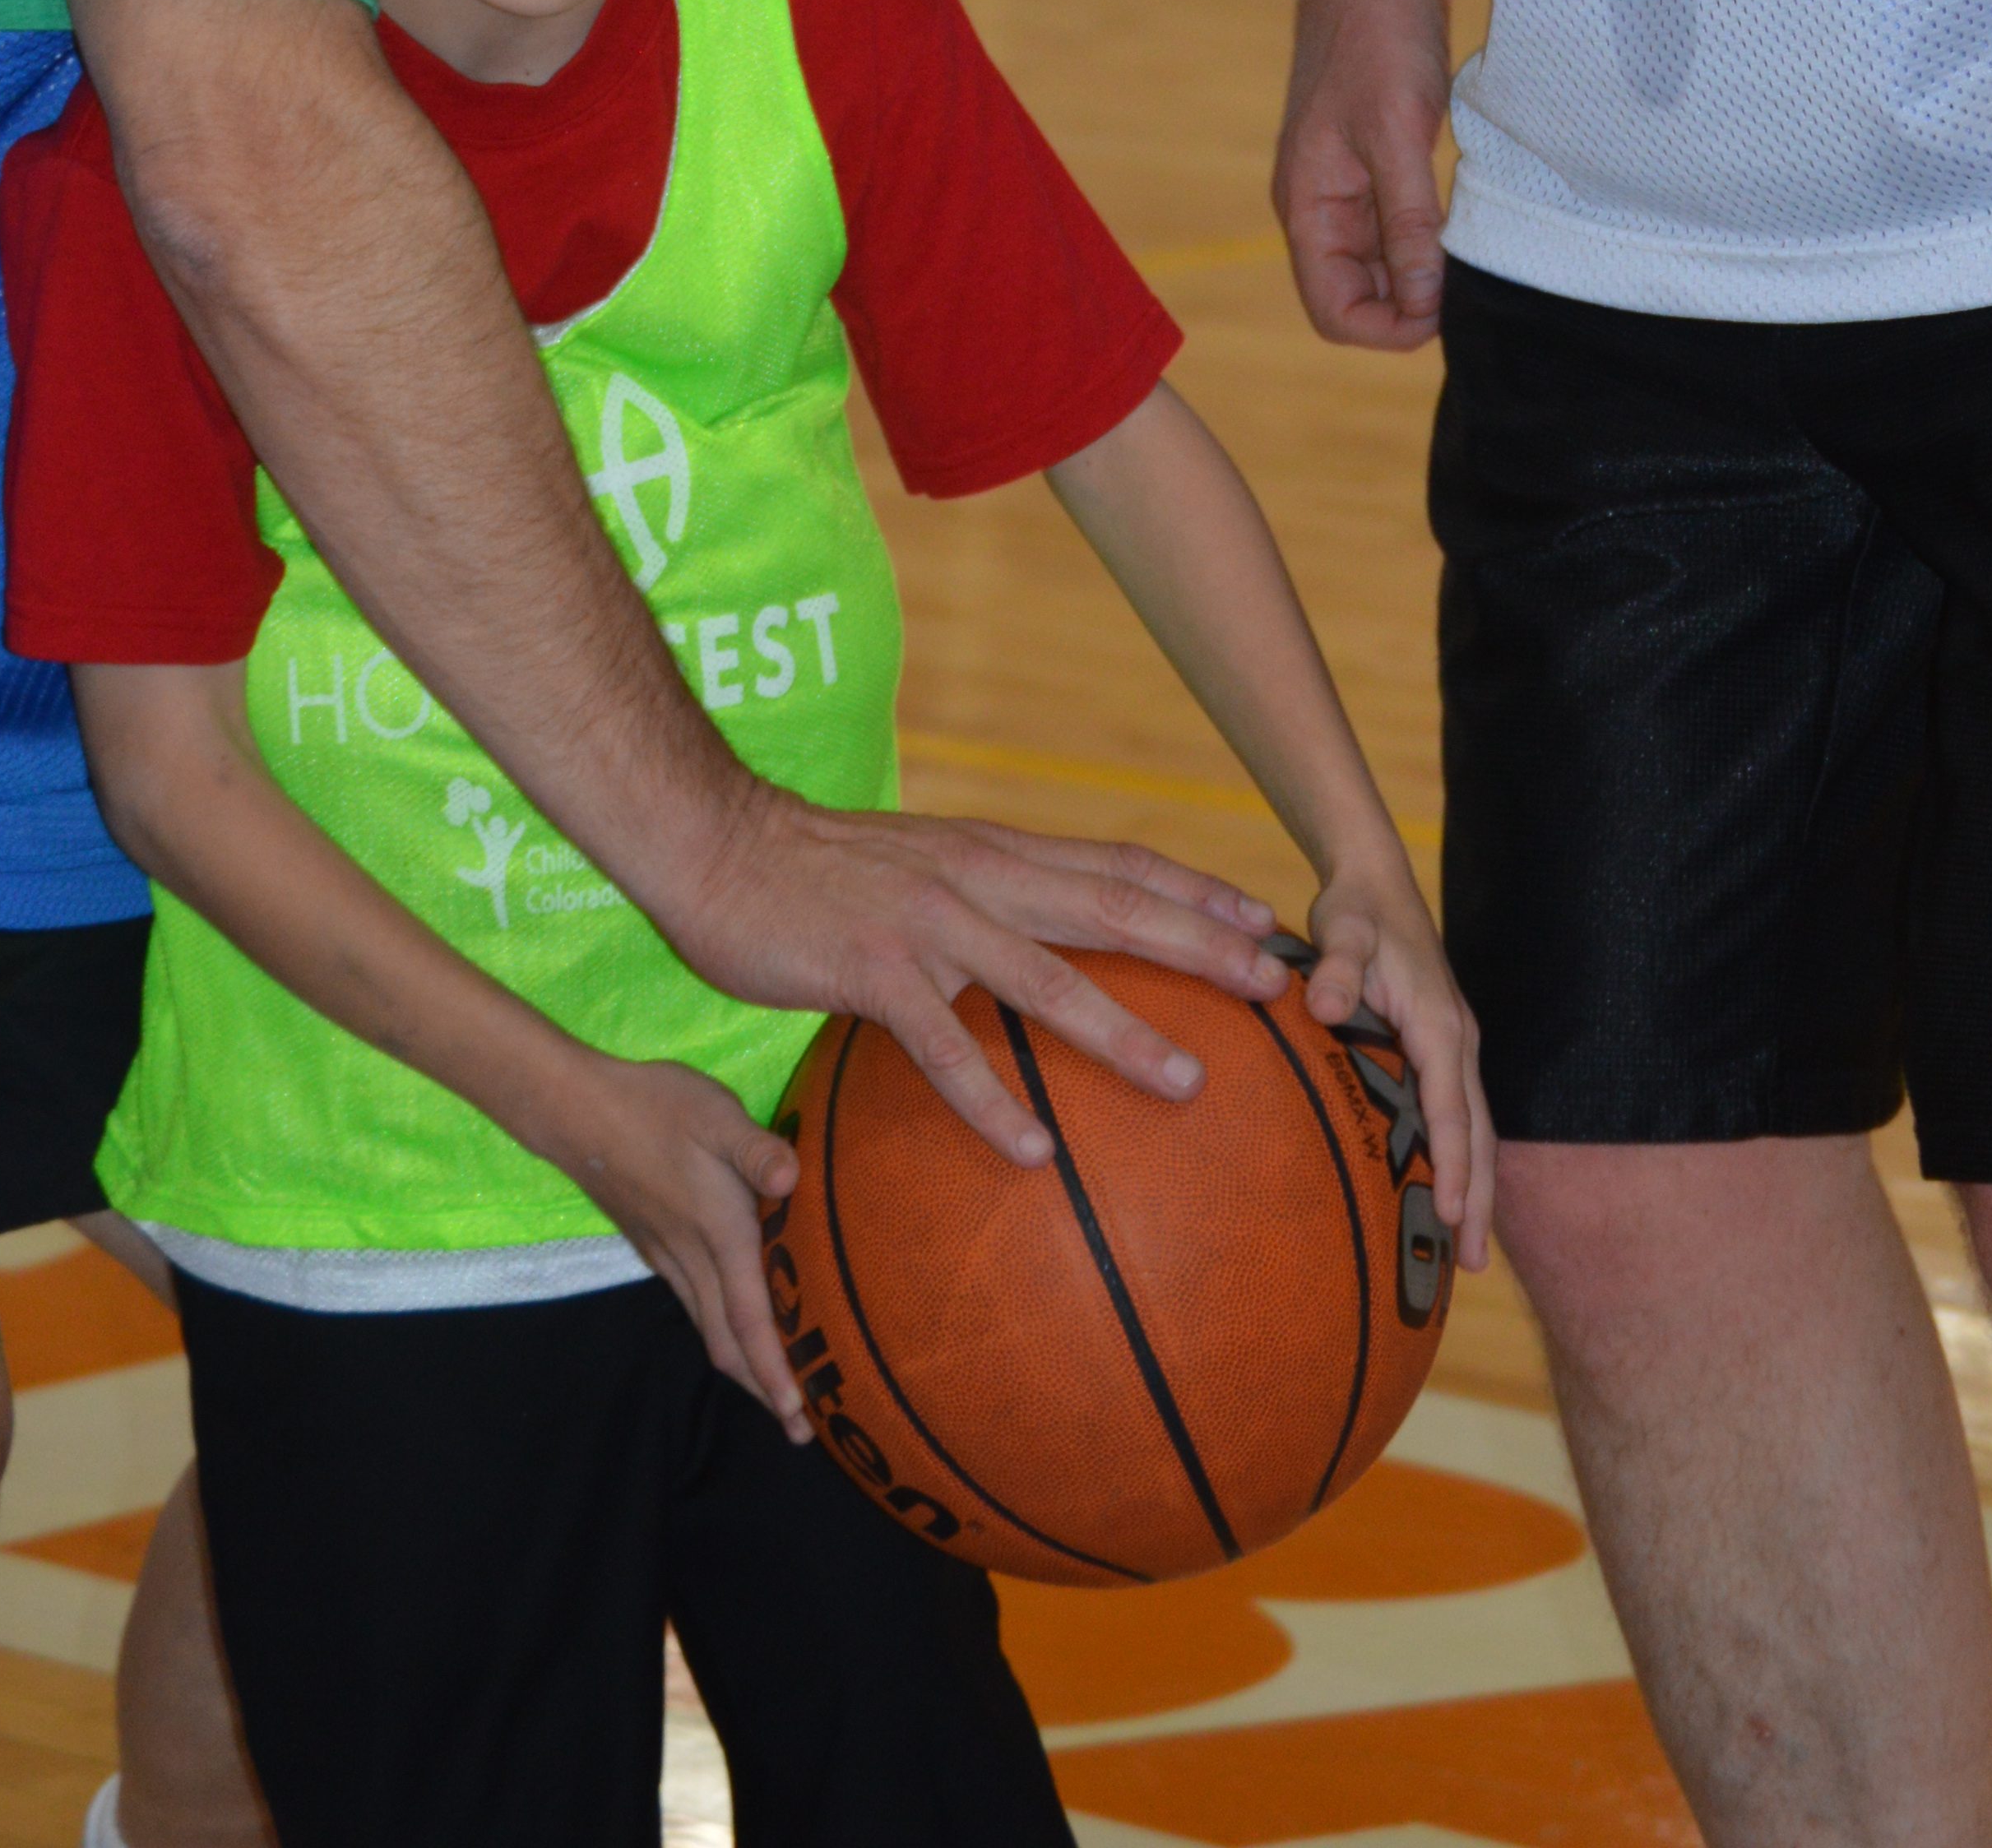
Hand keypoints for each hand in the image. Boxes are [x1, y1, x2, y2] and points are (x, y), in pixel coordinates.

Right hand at [530, 1051, 808, 1429]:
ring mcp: (669, 1258)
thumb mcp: (714, 1114)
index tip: (799, 1415)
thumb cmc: (655, 1107)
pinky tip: (735, 1327)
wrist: (579, 1112)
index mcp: (719, 1232)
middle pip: (729, 1343)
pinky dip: (722, 1333)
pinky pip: (695, 1307)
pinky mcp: (655, 1247)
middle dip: (764, 1388)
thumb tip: (791, 1178)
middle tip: (800, 1427)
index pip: (751, 1318)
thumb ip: (755, 1148)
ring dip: (744, 1365)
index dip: (775, 1370)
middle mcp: (694, 1259)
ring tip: (775, 1391)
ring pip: (710, 1330)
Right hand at [669, 790, 1288, 1171]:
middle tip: (1276, 987)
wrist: (715, 842)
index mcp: (994, 853)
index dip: (1196, 889)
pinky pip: (944, 1045)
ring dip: (1124, 1032)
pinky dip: (991, 1099)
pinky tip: (1032, 1149)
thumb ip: (978, 894)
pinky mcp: (873, 970)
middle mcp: (978, 878)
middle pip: (1113, 908)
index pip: (1118, 863)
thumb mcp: (917, 865)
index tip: (1266, 920)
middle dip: (1203, 946)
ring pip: (1047, 980)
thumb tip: (1030, 933)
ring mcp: (930, 923)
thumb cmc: (813, 869)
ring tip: (1189, 1082)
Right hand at [1276, 0, 1451, 355]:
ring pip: (1380, 259)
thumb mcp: (1397, 130)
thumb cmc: (1379, 30)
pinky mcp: (1375, 151)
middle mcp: (1318, 200)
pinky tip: (1465, 211)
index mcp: (1307, 203)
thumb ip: (1405, 221)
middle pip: (1356, 294)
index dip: (1391, 328)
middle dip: (1410, 303)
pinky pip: (1397, 218)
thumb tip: (1421, 301)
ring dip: (1422, 268)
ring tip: (1471, 246)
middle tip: (1470, 278)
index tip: (1448, 306)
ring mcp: (1346, 177)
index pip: (1334, 311)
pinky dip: (1430, 230)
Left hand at [1302, 850, 1492, 1273]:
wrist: (1376, 884)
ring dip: (1476, 1185)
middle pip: (1476, 1131)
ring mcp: (1454, 1048)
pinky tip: (1445, 1195)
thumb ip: (1337, 967)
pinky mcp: (1440, 1052)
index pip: (1451, 1106)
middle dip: (1480, 1195)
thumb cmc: (1357, 911)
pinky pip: (1456, 1116)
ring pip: (1473, 1129)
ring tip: (1470, 1250)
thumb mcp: (1344, 930)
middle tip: (1474, 1263)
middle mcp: (1457, 1041)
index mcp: (1439, 1022)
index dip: (1454, 1162)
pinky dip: (1460, 1159)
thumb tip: (1324, 1004)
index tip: (1454, 1213)